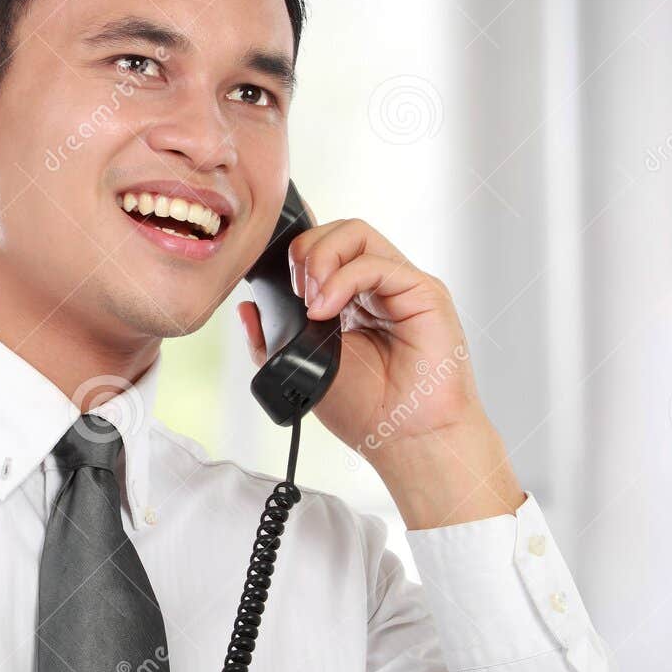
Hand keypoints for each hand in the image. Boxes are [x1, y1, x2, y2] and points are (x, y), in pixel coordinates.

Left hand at [235, 217, 524, 529]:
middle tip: (296, 293)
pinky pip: (377, 262)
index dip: (296, 253)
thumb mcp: (300, 369)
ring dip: (320, 258)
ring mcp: (401, 286)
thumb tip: (247, 308)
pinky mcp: (424, 292)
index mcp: (352, 299)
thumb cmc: (366, 411)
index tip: (278, 282)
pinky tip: (326, 309)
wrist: (407, 440)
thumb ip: (271, 339)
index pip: (322, 248)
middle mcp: (378, 286)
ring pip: (356, 233)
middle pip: (337, 231)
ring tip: (310, 300)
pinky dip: (342, 278)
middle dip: (304, 252)